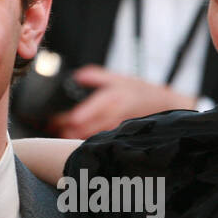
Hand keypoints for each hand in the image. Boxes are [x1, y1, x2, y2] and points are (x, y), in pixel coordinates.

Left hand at [48, 66, 196, 138]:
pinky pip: (102, 139)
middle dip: (69, 129)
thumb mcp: (118, 77)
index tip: (59, 120)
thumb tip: (77, 76)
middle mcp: (115, 113)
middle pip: (87, 126)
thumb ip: (96, 76)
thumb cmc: (140, 91)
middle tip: (53, 128)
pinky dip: (88, 140)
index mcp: (113, 98)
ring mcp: (118, 126)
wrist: (165, 105)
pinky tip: (77, 141)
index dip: (73, 117)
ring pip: (94, 135)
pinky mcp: (120, 134)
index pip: (89, 110)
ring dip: (76, 136)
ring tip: (62, 135)